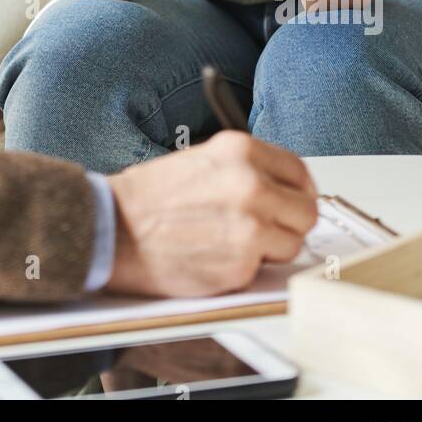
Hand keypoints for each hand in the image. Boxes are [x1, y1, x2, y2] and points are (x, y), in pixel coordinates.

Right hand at [105, 131, 317, 298]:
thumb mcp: (203, 160)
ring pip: (292, 244)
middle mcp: (251, 184)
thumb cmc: (149, 197)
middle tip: (267, 228)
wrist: (115, 229)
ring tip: (235, 242)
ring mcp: (250, 226)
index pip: (300, 172)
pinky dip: (246, 268)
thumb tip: (283, 188)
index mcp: (241, 151)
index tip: (293, 201)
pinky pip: (264, 269)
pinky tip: (217, 256)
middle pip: (306, 212)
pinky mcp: (241, 264)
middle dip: (290, 223)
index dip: (299, 191)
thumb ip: (247, 170)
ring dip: (271, 248)